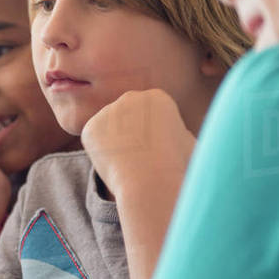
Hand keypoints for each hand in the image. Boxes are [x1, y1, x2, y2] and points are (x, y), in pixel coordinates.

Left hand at [80, 89, 195, 200]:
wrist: (151, 181)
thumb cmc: (176, 167)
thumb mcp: (188, 143)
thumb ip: (176, 131)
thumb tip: (174, 132)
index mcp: (158, 97)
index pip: (150, 114)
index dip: (154, 137)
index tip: (160, 152)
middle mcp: (131, 97)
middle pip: (129, 116)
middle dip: (132, 135)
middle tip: (141, 160)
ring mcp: (108, 111)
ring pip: (110, 129)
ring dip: (116, 144)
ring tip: (130, 164)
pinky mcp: (90, 127)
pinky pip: (95, 140)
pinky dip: (101, 154)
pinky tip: (115, 164)